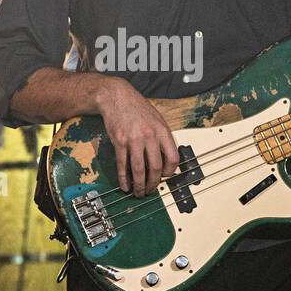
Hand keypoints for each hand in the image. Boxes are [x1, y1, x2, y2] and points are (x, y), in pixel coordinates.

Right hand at [96, 79, 179, 196]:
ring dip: (139, 184)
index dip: (170, 172)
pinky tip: (124, 185)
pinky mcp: (119, 142)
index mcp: (163, 131)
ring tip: (138, 192)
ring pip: (139, 169)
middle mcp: (150, 136)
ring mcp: (134, 139)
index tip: (164, 177)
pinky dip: (123, 178)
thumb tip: (165, 159)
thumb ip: (162, 138)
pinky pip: (122, 165)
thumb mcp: (157, 119)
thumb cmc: (137, 109)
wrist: (117, 97)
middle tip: (149, 190)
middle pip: (156, 167)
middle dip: (153, 183)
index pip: (173, 157)